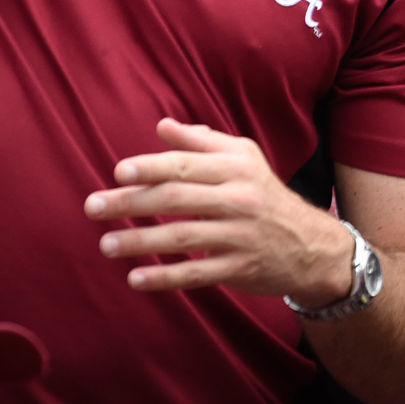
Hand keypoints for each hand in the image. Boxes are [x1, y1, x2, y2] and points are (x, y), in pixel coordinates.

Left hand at [85, 117, 354, 300]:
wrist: (311, 244)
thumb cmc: (265, 194)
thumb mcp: (243, 159)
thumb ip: (202, 143)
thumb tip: (161, 126)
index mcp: (236, 166)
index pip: (186, 164)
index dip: (151, 167)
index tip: (118, 172)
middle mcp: (240, 197)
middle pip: (177, 198)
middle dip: (131, 202)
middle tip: (93, 207)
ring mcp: (240, 235)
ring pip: (182, 237)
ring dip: (139, 241)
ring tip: (105, 244)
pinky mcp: (240, 268)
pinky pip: (196, 273)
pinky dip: (164, 277)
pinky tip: (135, 278)